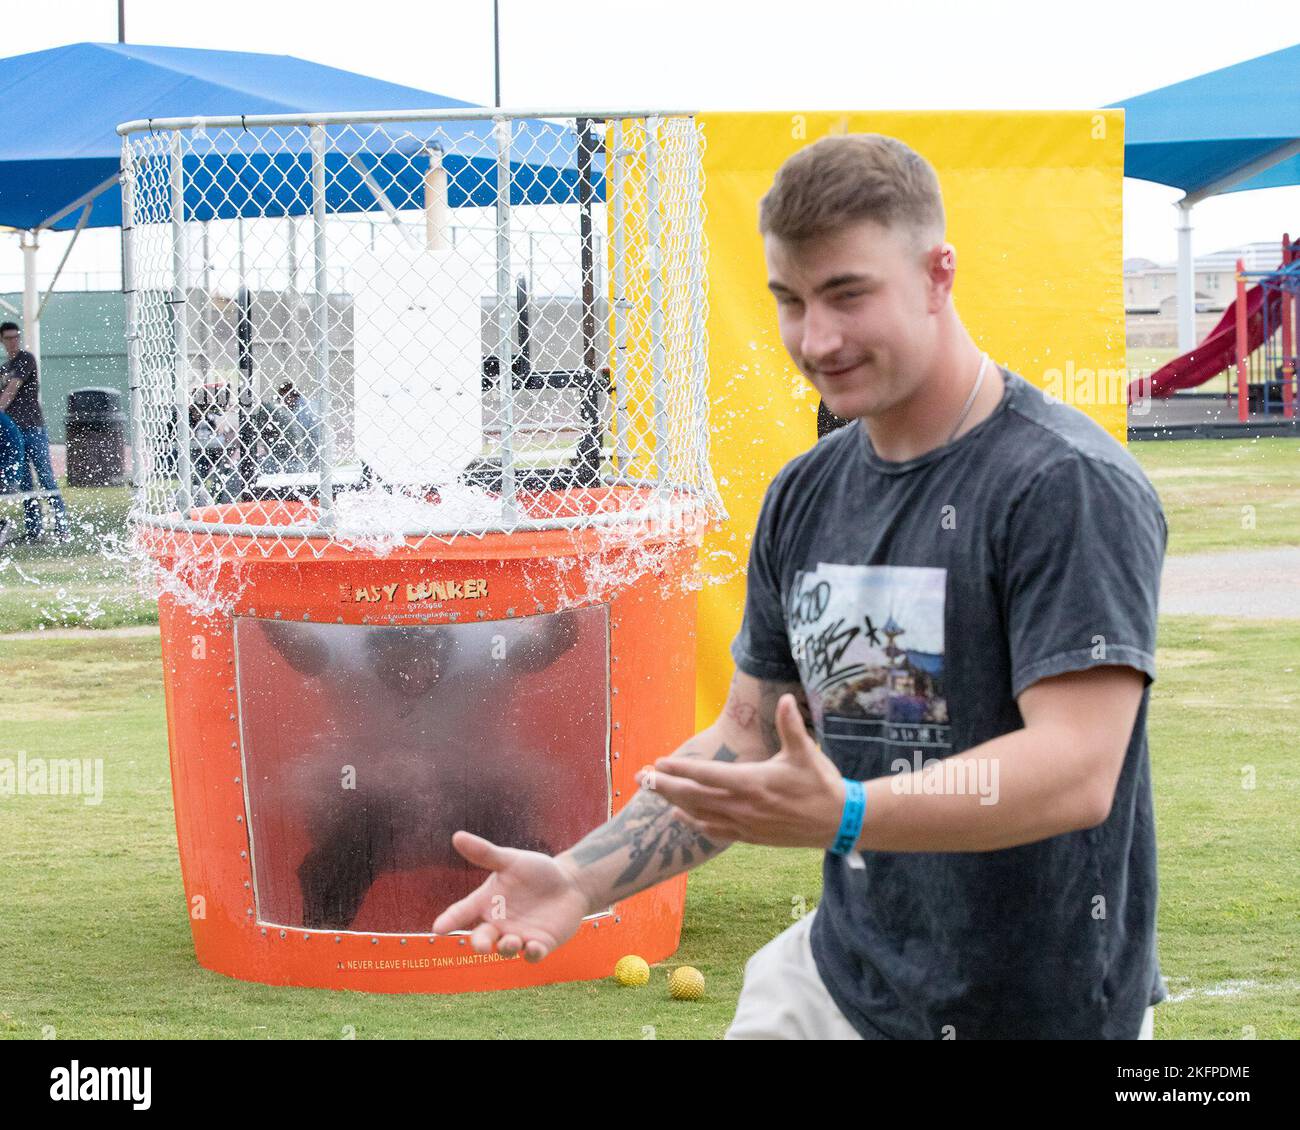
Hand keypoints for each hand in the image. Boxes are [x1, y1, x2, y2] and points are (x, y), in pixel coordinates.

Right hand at [432, 832, 591, 961]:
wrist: (569, 883)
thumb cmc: (535, 872)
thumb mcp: (511, 860)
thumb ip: (486, 854)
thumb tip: (457, 836)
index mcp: (487, 902)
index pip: (463, 912)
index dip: (450, 920)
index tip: (437, 929)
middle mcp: (499, 923)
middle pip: (482, 938)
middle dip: (479, 944)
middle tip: (480, 946)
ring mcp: (519, 935)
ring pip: (505, 948)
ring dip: (506, 947)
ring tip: (512, 941)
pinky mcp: (540, 944)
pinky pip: (533, 954)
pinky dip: (532, 953)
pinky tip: (534, 947)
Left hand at [636, 694, 845, 848]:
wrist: (839, 822)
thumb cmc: (822, 784)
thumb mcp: (806, 752)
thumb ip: (791, 726)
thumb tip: (786, 699)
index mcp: (752, 783)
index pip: (706, 776)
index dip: (680, 770)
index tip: (659, 763)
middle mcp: (743, 806)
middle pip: (694, 797)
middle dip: (665, 787)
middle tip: (641, 778)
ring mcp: (746, 824)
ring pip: (700, 814)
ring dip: (673, 803)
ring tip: (652, 793)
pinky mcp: (751, 837)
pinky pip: (714, 830)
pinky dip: (694, 822)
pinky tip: (681, 816)